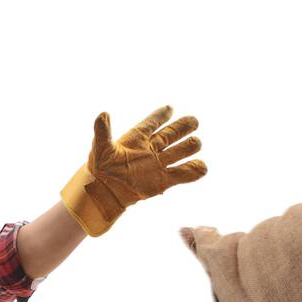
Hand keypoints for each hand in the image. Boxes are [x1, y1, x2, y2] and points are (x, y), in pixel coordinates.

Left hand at [60, 104, 207, 235]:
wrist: (105, 193)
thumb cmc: (100, 170)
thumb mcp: (100, 147)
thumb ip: (103, 131)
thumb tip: (103, 114)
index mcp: (137, 138)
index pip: (152, 123)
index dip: (161, 115)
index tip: (170, 109)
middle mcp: (151, 148)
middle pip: (171, 134)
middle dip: (183, 127)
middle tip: (193, 121)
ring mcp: (158, 164)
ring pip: (180, 152)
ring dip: (189, 147)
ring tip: (196, 143)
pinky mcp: (163, 181)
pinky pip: (182, 174)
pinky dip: (193, 171)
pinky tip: (202, 167)